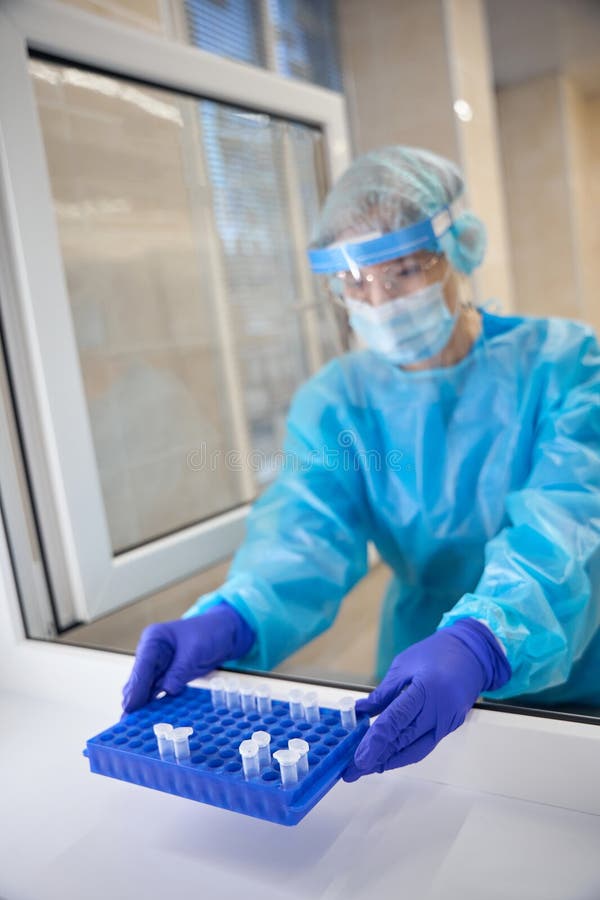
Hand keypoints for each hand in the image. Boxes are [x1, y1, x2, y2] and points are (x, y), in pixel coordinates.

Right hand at [121, 601, 254, 712]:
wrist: (225, 634)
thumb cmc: (210, 633)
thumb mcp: (195, 650)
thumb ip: (180, 670)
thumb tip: (167, 690)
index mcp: (154, 639)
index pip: (142, 665)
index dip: (136, 687)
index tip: (130, 706)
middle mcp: (151, 653)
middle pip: (138, 680)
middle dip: (134, 700)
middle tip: (129, 722)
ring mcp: (157, 666)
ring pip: (144, 689)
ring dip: (142, 706)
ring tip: (136, 725)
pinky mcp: (166, 677)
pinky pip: (157, 693)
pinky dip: (154, 705)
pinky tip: (150, 720)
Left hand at [343, 618, 510, 780]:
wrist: (471, 653)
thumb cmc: (436, 653)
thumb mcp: (403, 665)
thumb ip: (383, 692)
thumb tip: (361, 710)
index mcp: (425, 689)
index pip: (395, 721)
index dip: (375, 741)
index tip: (359, 757)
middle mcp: (439, 710)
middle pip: (404, 741)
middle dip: (378, 757)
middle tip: (354, 769)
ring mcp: (447, 721)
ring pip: (417, 749)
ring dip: (392, 760)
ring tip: (368, 767)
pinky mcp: (450, 726)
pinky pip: (426, 744)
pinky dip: (406, 753)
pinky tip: (389, 756)